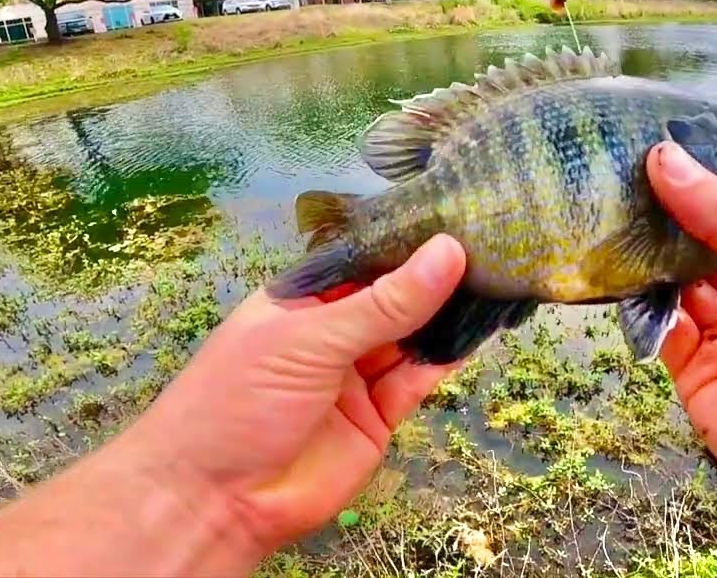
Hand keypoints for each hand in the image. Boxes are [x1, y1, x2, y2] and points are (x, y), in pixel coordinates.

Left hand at [119, 234, 465, 565]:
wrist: (217, 500)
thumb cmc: (241, 400)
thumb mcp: (311, 339)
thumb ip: (384, 303)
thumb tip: (447, 251)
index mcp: (303, 299)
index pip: (366, 260)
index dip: (409, 242)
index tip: (462, 216)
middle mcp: (332, 332)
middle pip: (395, 297)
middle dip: (436, 277)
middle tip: (494, 244)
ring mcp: (356, 375)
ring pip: (412, 337)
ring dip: (448, 315)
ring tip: (499, 280)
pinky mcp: (378, 418)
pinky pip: (417, 380)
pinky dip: (445, 359)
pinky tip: (476, 332)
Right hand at [646, 142, 716, 516]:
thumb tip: (667, 160)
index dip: (693, 187)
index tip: (646, 150)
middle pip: (693, 252)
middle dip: (660, 222)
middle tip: (612, 182)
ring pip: (672, 291)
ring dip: (649, 262)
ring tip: (615, 223)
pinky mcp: (699, 384)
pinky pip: (664, 338)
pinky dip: (652, 312)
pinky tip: (639, 284)